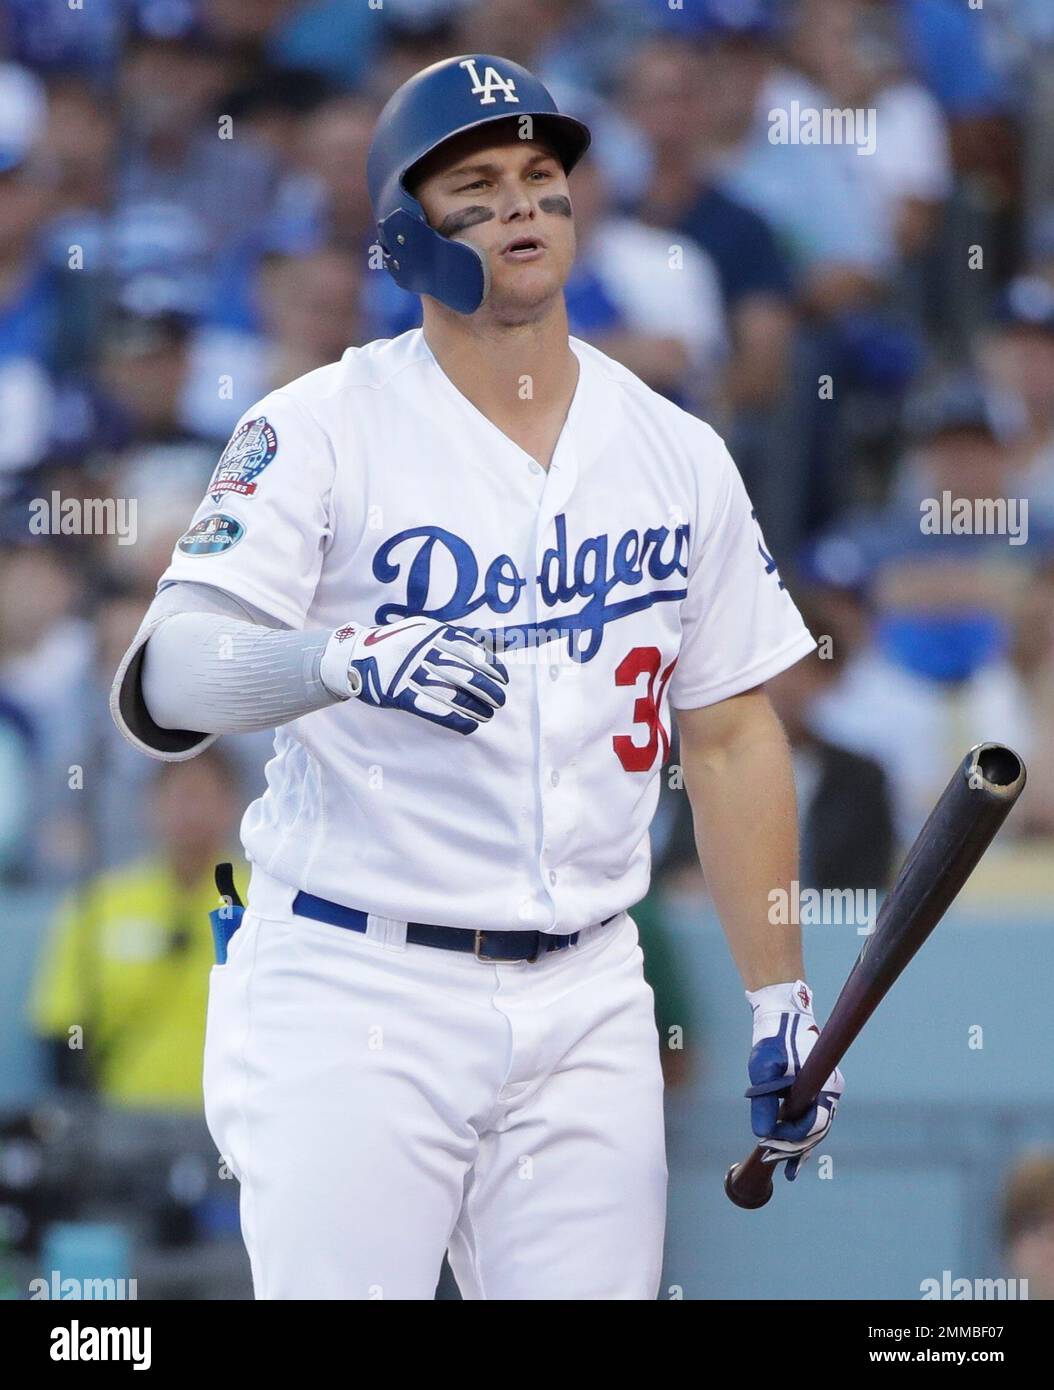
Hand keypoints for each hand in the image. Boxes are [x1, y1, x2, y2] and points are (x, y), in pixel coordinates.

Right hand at [323, 617, 508, 734]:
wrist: (354, 654)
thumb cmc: (398, 644)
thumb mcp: (426, 630)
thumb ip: (457, 638)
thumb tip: (497, 645)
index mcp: (431, 632)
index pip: (470, 651)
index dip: (491, 667)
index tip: (504, 680)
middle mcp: (422, 650)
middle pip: (464, 672)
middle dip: (487, 689)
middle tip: (501, 700)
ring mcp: (409, 672)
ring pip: (451, 692)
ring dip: (475, 706)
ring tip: (489, 715)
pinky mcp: (398, 693)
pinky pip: (431, 708)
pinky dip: (454, 718)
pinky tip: (470, 725)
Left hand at [744, 980, 843, 1180]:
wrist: (784, 1015)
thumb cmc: (773, 1038)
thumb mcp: (763, 1068)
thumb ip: (763, 1101)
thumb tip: (762, 1133)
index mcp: (822, 1084)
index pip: (811, 1123)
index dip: (790, 1137)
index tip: (768, 1143)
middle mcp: (830, 1090)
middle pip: (816, 1130)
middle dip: (795, 1148)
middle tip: (772, 1160)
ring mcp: (826, 1090)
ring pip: (816, 1127)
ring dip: (800, 1147)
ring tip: (785, 1169)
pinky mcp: (818, 1089)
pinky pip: (814, 1119)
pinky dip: (804, 1138)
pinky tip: (795, 1162)